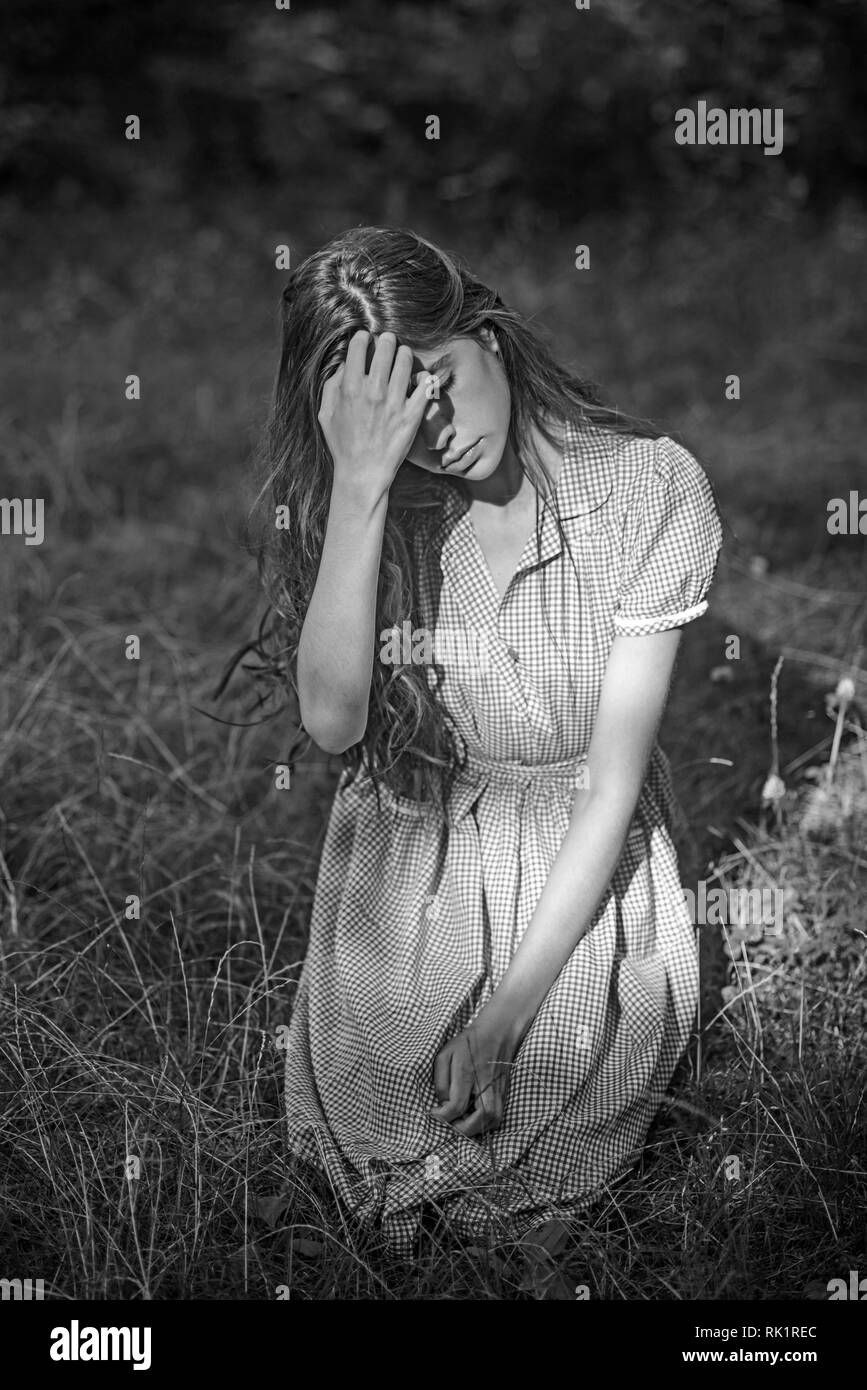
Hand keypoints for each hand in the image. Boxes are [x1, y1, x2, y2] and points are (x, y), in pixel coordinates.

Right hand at [317, 329, 431, 500]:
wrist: (363, 473)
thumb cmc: (343, 445)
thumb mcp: (326, 414)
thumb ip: (332, 385)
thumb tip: (345, 364)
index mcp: (350, 388)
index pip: (359, 345)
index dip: (363, 338)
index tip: (366, 341)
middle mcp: (374, 391)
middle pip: (386, 346)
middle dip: (387, 340)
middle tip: (388, 343)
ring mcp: (395, 402)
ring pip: (406, 359)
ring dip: (405, 354)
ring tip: (403, 358)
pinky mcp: (412, 414)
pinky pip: (426, 384)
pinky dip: (424, 378)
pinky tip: (419, 380)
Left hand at [430, 1014, 518, 1137]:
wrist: (497, 1032)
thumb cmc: (467, 1043)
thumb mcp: (445, 1055)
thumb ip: (441, 1081)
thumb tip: (443, 1104)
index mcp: (467, 1072)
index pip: (456, 1105)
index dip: (442, 1116)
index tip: (434, 1113)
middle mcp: (486, 1083)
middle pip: (482, 1117)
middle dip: (463, 1129)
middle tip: (450, 1124)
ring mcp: (498, 1089)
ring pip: (493, 1120)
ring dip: (476, 1128)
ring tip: (460, 1123)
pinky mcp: (504, 1093)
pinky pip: (497, 1116)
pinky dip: (485, 1123)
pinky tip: (472, 1118)